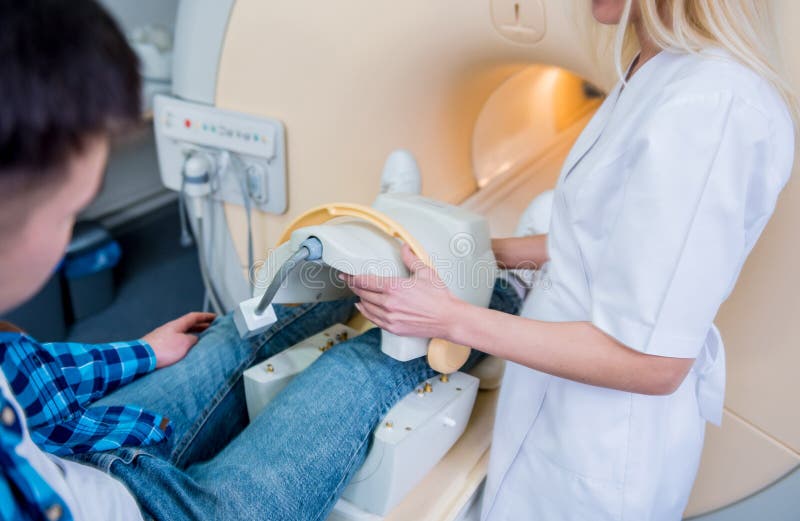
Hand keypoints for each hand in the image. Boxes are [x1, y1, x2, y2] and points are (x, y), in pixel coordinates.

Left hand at [142, 312, 215, 367]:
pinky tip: (185, 352)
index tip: (215, 317)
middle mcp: (169, 329)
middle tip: (211, 329)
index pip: (194, 317)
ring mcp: (163, 338)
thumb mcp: (185, 343)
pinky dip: (183, 345)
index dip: (206, 316)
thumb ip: (193, 339)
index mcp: (177, 325)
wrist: (142, 358)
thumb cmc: (162, 349)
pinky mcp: (158, 348)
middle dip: (200, 327)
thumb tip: (196, 340)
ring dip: (192, 337)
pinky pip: (174, 343)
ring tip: (200, 342)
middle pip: (188, 325)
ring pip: (181, 335)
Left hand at [340, 244, 463, 338]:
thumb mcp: (425, 272)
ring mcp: (390, 317)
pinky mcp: (393, 328)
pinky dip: (365, 312)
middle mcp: (389, 303)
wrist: (448, 319)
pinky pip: (373, 319)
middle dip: (354, 286)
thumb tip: (404, 247)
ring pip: (366, 306)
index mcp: (394, 287)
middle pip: (363, 293)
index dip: (353, 277)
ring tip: (356, 292)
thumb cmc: (439, 296)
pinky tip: (362, 307)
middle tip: (349, 281)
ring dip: (360, 298)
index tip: (346, 274)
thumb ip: (411, 259)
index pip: (366, 281)